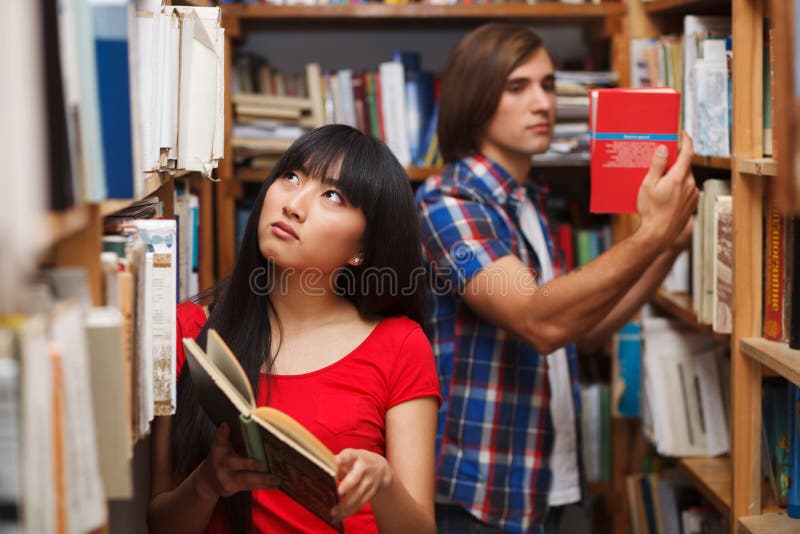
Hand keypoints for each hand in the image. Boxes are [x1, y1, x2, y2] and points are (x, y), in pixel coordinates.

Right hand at [194, 423, 279, 499]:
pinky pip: (250, 486)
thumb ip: (227, 437)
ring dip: (262, 479)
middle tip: (261, 463)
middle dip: (248, 464)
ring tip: (276, 478)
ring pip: (246, 479)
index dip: (222, 434)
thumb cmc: (220, 459)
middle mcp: (221, 464)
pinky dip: (264, 486)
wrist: (207, 481)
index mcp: (218, 450)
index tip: (226, 425)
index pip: (219, 440)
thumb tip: (233, 423)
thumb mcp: (221, 447)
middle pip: (235, 463)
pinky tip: (275, 484)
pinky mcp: (231, 488)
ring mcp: (226, 478)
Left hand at [330, 449, 392, 521]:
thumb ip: (336, 462)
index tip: (338, 460)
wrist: (380, 468)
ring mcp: (368, 482)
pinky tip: (338, 517)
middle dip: (348, 484)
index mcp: (356, 456)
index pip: (350, 455)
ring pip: (357, 495)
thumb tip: (322, 468)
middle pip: (356, 477)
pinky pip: (359, 504)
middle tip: (338, 492)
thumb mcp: (349, 456)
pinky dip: (348, 512)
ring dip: (345, 505)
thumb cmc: (357, 461)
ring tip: (333, 512)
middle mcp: (364, 469)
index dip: (344, 458)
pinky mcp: (370, 494)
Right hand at [636, 132, 699, 249]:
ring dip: (675, 176)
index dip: (687, 140)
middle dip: (674, 163)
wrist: (659, 234)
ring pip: (685, 178)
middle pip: (684, 166)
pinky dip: (678, 187)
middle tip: (660, 164)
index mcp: (678, 177)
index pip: (688, 152)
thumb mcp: (648, 185)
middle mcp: (690, 184)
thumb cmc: (651, 211)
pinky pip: (686, 189)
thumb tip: (664, 148)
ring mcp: (693, 194)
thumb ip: (657, 165)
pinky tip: (665, 196)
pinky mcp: (693, 203)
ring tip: (659, 184)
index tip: (683, 133)